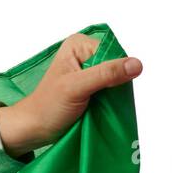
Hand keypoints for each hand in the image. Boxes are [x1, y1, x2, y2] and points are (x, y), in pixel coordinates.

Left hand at [0, 33, 141, 157]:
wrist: (34, 127)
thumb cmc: (48, 106)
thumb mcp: (76, 88)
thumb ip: (105, 74)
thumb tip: (137, 64)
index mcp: (79, 44)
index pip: (115, 52)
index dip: (115, 71)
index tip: (101, 89)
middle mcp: (86, 52)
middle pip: (118, 65)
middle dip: (115, 84)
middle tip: (99, 100)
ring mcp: (90, 69)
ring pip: (118, 78)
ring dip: (114, 94)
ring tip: (98, 105)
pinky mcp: (92, 84)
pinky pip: (114, 89)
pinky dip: (112, 99)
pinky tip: (101, 107)